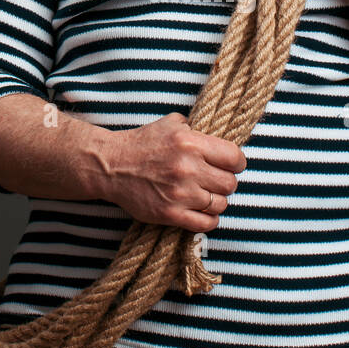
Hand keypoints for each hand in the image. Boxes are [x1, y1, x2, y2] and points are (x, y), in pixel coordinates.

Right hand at [104, 112, 246, 230]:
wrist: (111, 165)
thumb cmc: (142, 143)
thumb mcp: (171, 124)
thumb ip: (197, 129)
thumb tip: (218, 137)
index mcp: (191, 143)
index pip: (235, 158)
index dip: (236, 163)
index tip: (231, 165)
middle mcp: (188, 168)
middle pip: (230, 183)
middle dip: (225, 182)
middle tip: (214, 181)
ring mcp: (180, 194)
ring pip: (220, 204)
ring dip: (215, 201)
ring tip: (204, 195)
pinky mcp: (170, 214)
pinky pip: (205, 223)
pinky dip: (208, 219)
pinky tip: (201, 211)